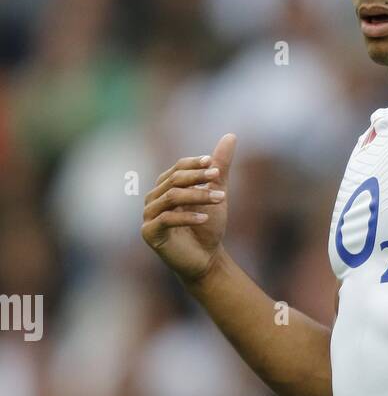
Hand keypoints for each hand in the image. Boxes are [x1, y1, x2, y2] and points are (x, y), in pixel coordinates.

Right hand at [141, 133, 235, 281]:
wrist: (206, 260)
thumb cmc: (209, 228)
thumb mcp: (216, 193)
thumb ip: (220, 167)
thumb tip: (231, 135)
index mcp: (165, 186)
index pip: (177, 168)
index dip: (195, 165)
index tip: (215, 167)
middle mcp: (153, 198)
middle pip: (174, 180)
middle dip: (198, 178)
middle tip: (218, 178)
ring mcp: (148, 216)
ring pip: (172, 197)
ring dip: (197, 196)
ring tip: (220, 200)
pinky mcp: (149, 233)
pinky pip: (167, 219)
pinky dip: (187, 217)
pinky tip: (206, 218)